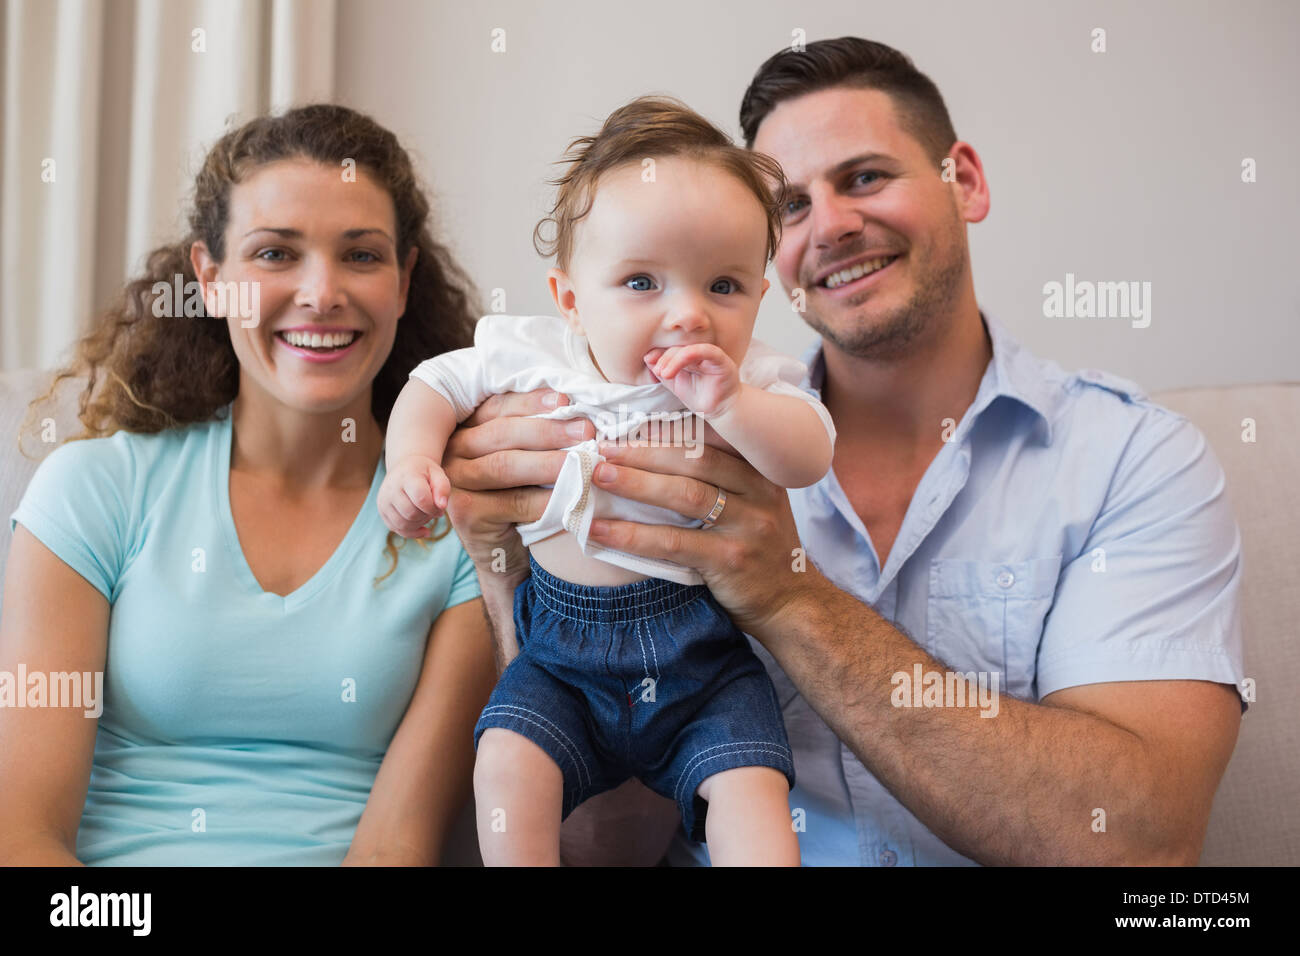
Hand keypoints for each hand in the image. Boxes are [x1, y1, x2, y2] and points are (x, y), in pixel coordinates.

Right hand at [378, 455, 450, 538]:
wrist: (405, 468)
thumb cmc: (425, 473)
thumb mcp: (438, 474)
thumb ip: (443, 489)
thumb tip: (442, 506)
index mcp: (406, 476)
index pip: (421, 499)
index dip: (434, 508)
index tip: (440, 506)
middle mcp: (390, 489)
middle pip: (412, 514)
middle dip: (427, 516)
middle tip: (433, 509)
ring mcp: (383, 501)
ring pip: (403, 525)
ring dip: (420, 524)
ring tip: (427, 514)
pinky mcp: (382, 511)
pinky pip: (397, 529)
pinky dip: (412, 532)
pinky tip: (423, 528)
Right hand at [441, 388, 594, 579]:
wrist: (506, 554)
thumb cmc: (520, 499)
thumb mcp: (523, 462)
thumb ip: (533, 436)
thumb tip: (575, 411)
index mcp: (465, 430)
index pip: (497, 407)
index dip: (532, 402)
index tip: (566, 400)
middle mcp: (452, 453)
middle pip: (502, 433)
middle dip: (547, 430)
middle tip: (585, 430)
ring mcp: (454, 484)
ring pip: (505, 466)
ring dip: (548, 462)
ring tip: (582, 461)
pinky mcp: (465, 514)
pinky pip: (513, 502)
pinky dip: (546, 499)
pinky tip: (571, 496)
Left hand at [585, 440, 826, 639]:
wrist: (791, 603)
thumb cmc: (760, 548)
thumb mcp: (754, 502)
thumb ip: (722, 478)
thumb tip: (656, 452)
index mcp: (760, 468)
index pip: (710, 435)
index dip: (666, 428)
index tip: (627, 425)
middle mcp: (759, 490)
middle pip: (694, 458)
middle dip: (644, 451)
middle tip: (603, 448)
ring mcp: (748, 524)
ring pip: (684, 494)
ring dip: (635, 483)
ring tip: (599, 477)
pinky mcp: (729, 559)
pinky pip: (672, 542)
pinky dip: (632, 535)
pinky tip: (601, 531)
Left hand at [644, 343, 739, 417]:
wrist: (719, 410)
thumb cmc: (698, 396)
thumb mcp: (675, 384)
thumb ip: (663, 371)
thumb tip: (648, 357)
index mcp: (688, 355)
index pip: (671, 348)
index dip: (659, 353)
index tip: (649, 361)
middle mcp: (699, 352)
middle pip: (678, 347)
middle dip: (665, 358)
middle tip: (658, 371)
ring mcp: (710, 355)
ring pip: (689, 349)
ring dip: (673, 360)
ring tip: (665, 373)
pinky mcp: (720, 359)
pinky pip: (706, 350)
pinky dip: (689, 354)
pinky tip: (675, 367)